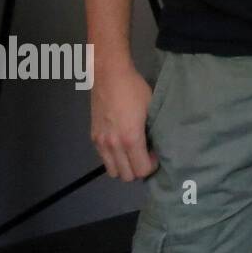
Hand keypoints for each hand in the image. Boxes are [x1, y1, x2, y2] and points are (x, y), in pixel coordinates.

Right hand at [92, 60, 157, 181]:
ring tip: (133, 152)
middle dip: (139, 169)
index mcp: (130, 139)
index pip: (141, 170)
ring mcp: (101, 143)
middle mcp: (113, 145)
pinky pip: (104, 159)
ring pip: (113, 171)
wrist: (109, 76)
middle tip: (147, 155)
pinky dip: (114, 159)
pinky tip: (122, 145)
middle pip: (126, 176)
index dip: (152, 166)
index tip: (157, 154)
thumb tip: (158, 144)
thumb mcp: (151, 109)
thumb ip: (153, 131)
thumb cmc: (135, 90)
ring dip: (125, 167)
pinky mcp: (93, 137)